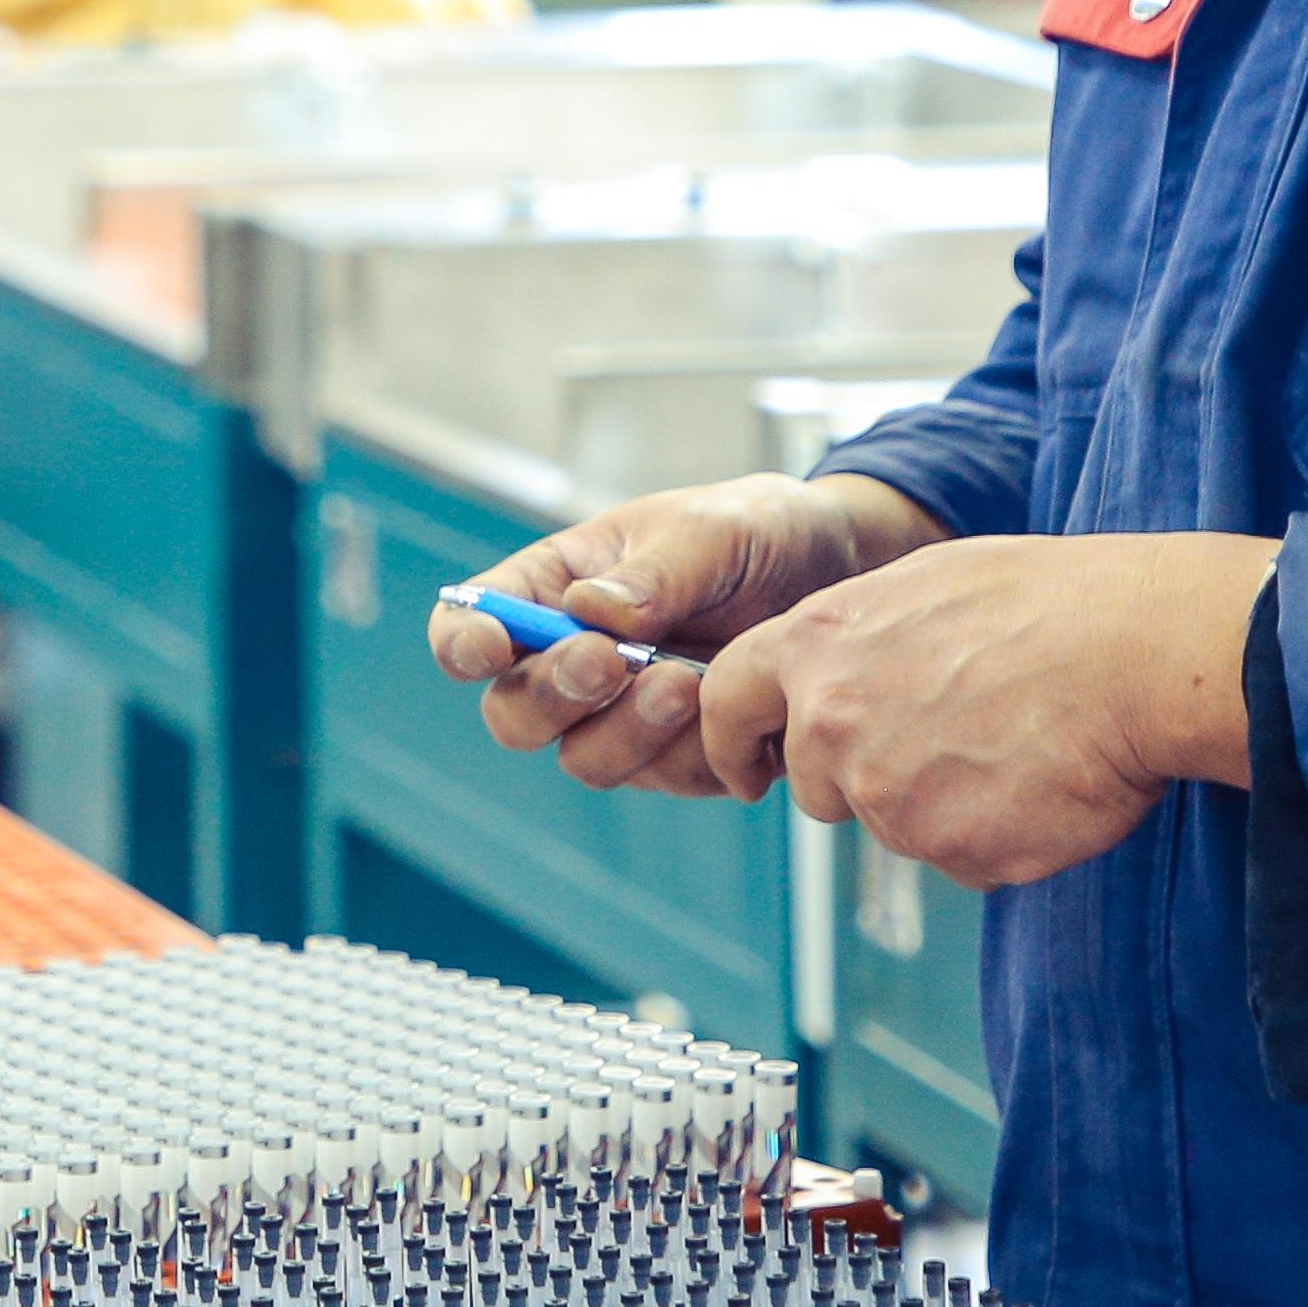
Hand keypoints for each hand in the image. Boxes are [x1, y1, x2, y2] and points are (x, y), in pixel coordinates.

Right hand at [432, 472, 947, 795]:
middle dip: (555, 696)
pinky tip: (730, 705)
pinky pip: (663, 777)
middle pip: (514, 713)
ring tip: (686, 682)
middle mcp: (572, 659)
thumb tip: (587, 614)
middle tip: (610, 663)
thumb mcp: (713, 529)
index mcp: (554, 587)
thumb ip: (653, 573)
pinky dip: (693, 750)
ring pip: (585, 759)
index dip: (465, 645)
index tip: (492, 647)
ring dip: (628, 732)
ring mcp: (621, 715)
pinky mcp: (677, 754)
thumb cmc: (759, 532)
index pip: (471, 626)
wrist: (842, 575)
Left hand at [697, 532, 1279, 888]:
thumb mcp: (923, 588)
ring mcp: (885, 795)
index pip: (724, 701)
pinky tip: (1036, 779)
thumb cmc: (1049, 603)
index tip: (745, 765)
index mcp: (817, 644)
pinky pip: (956, 856)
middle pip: (814, 782)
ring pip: (892, 822)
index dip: (731, 738)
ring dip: (937, 802)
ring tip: (1010, 740)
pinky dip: (992, 832)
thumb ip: (855, 643)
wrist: (1136, 650)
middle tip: (948, 735)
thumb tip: (832, 677)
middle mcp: (831, 724)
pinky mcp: (945, 850)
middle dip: (863, 774)